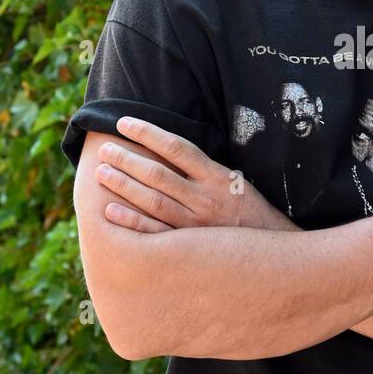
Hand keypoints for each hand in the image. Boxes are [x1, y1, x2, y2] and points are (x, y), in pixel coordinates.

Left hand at [95, 115, 293, 233]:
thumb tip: (170, 149)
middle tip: (104, 149)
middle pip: (158, 174)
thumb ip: (205, 169)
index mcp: (217, 176)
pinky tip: (110, 210)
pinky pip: (155, 232)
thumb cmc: (249, 212)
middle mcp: (205, 198)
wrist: (271, 251)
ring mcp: (196, 224)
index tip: (125, 122)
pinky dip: (131, 221)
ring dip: (123, 185)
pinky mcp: (189, 247)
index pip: (177, 147)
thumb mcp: (235, 182)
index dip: (149, 133)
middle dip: (128, 159)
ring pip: (153, 201)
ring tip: (101, 172)